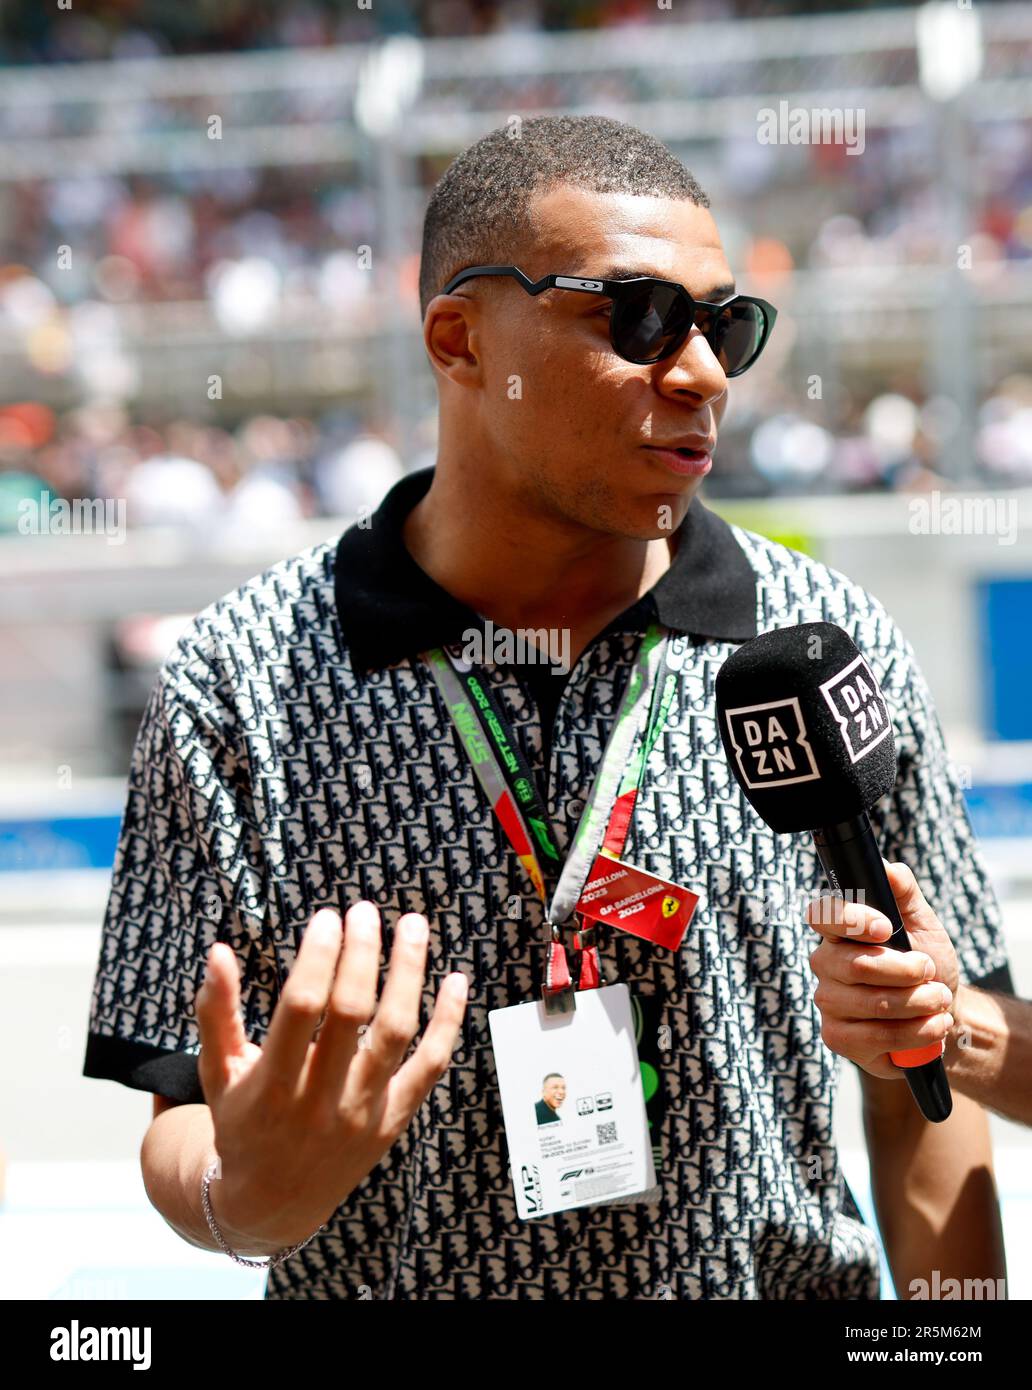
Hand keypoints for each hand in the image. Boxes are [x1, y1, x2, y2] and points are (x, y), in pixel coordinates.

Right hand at [195, 901, 467, 1248]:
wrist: (274, 1202)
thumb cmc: (242, 1121)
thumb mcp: (217, 1072)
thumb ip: (216, 1012)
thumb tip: (218, 951)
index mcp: (272, 1083)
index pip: (301, 1007)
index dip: (318, 958)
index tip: (328, 917)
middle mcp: (321, 1100)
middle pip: (352, 1014)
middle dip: (361, 954)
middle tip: (366, 910)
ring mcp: (362, 1112)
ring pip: (397, 1034)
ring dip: (409, 975)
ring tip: (413, 926)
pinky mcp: (393, 1121)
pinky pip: (430, 1067)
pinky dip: (448, 1023)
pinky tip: (456, 980)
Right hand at [805, 861, 958, 1081]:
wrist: (943, 1014)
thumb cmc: (927, 963)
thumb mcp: (924, 924)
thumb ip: (904, 893)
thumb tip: (888, 869)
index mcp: (839, 932)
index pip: (823, 916)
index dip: (852, 921)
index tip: (886, 929)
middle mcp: (825, 965)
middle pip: (857, 966)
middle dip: (908, 971)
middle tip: (930, 971)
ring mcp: (828, 1004)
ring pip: (874, 1004)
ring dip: (920, 1003)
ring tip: (939, 1000)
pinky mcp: (838, 1038)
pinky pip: (877, 1037)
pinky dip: (916, 1032)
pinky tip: (932, 1027)